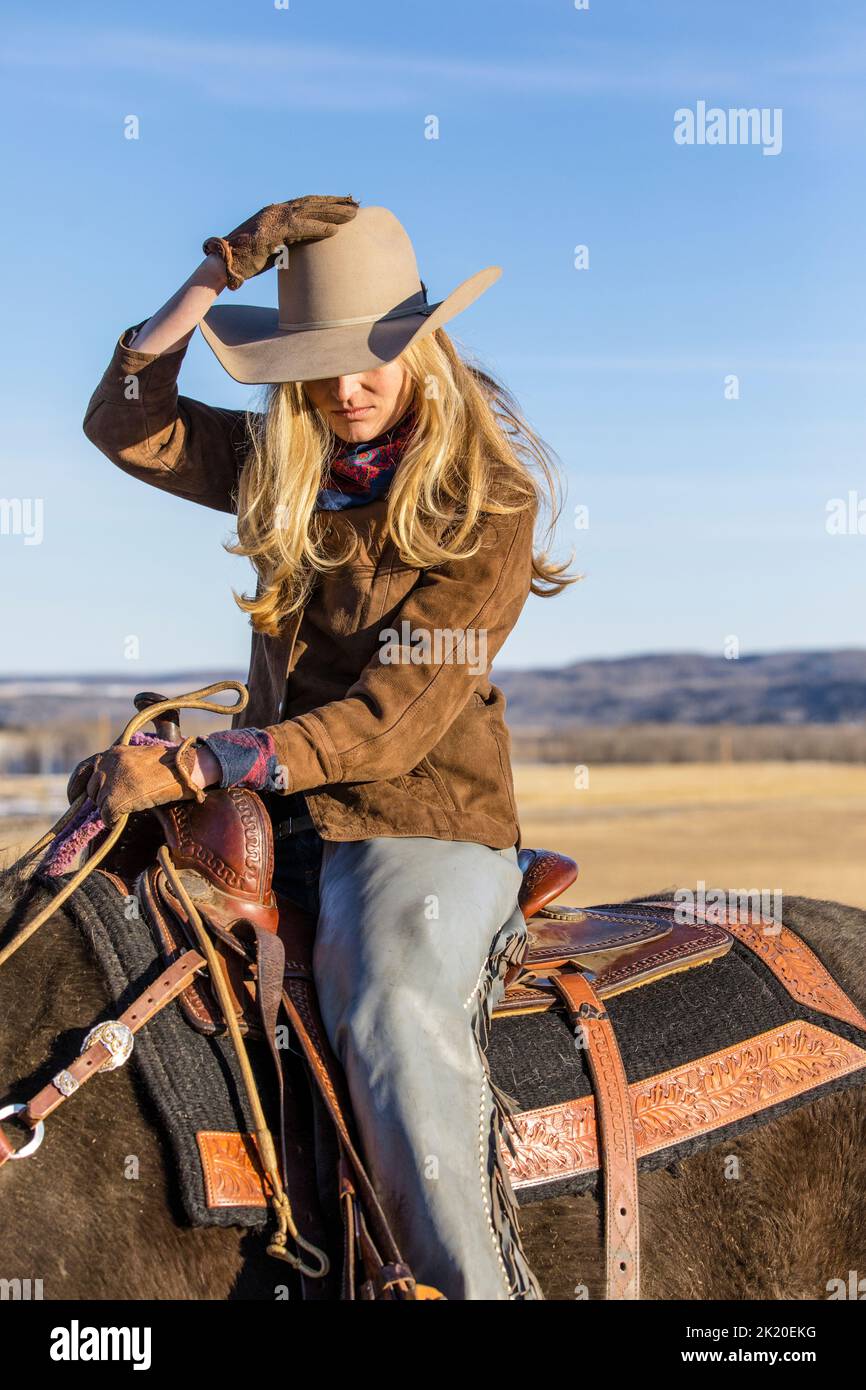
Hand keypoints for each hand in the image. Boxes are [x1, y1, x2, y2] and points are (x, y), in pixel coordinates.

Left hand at [66, 742, 205, 825]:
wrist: (185, 769)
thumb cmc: (169, 768)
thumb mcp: (137, 760)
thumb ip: (118, 768)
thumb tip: (103, 788)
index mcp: (112, 753)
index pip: (82, 770)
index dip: (75, 786)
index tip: (74, 798)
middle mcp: (107, 764)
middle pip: (91, 791)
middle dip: (101, 800)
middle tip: (119, 804)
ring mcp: (111, 780)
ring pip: (99, 804)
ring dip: (110, 809)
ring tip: (130, 806)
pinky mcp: (116, 798)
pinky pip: (107, 816)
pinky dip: (114, 821)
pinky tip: (126, 816)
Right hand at [202, 194, 358, 289]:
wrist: (224, 262)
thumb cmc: (245, 259)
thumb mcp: (270, 246)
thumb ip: (286, 242)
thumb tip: (300, 247)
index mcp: (274, 212)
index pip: (305, 203)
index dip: (325, 202)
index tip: (344, 202)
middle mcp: (275, 210)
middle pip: (311, 203)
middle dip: (335, 203)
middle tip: (356, 203)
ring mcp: (274, 218)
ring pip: (310, 211)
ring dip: (334, 212)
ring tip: (354, 214)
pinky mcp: (273, 232)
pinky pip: (301, 228)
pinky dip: (319, 229)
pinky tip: (336, 231)